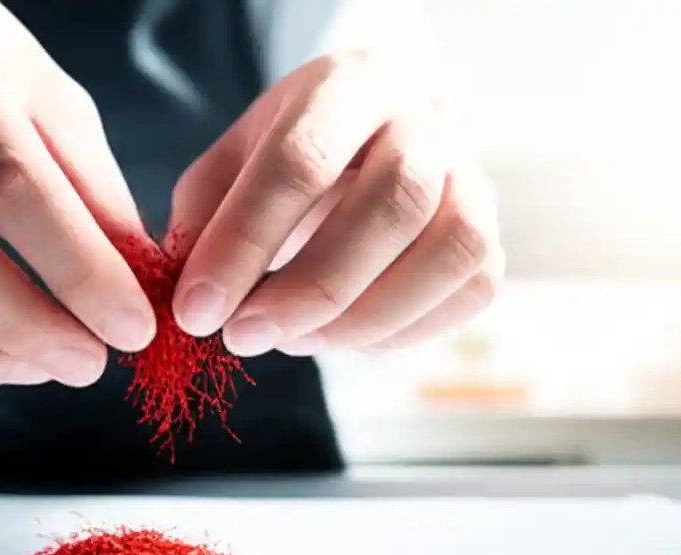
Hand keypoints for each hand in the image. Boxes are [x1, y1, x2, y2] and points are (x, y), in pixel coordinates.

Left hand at [168, 50, 502, 355]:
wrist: (367, 128)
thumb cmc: (289, 150)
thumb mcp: (230, 163)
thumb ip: (204, 221)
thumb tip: (193, 303)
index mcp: (346, 86)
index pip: (301, 160)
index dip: (245, 242)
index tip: (197, 310)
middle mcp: (423, 119)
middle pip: (392, 202)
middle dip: (310, 288)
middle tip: (244, 337)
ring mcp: (470, 173)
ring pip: (449, 249)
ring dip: (364, 317)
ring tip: (294, 342)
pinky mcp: (488, 230)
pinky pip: (471, 289)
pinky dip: (404, 330)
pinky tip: (344, 337)